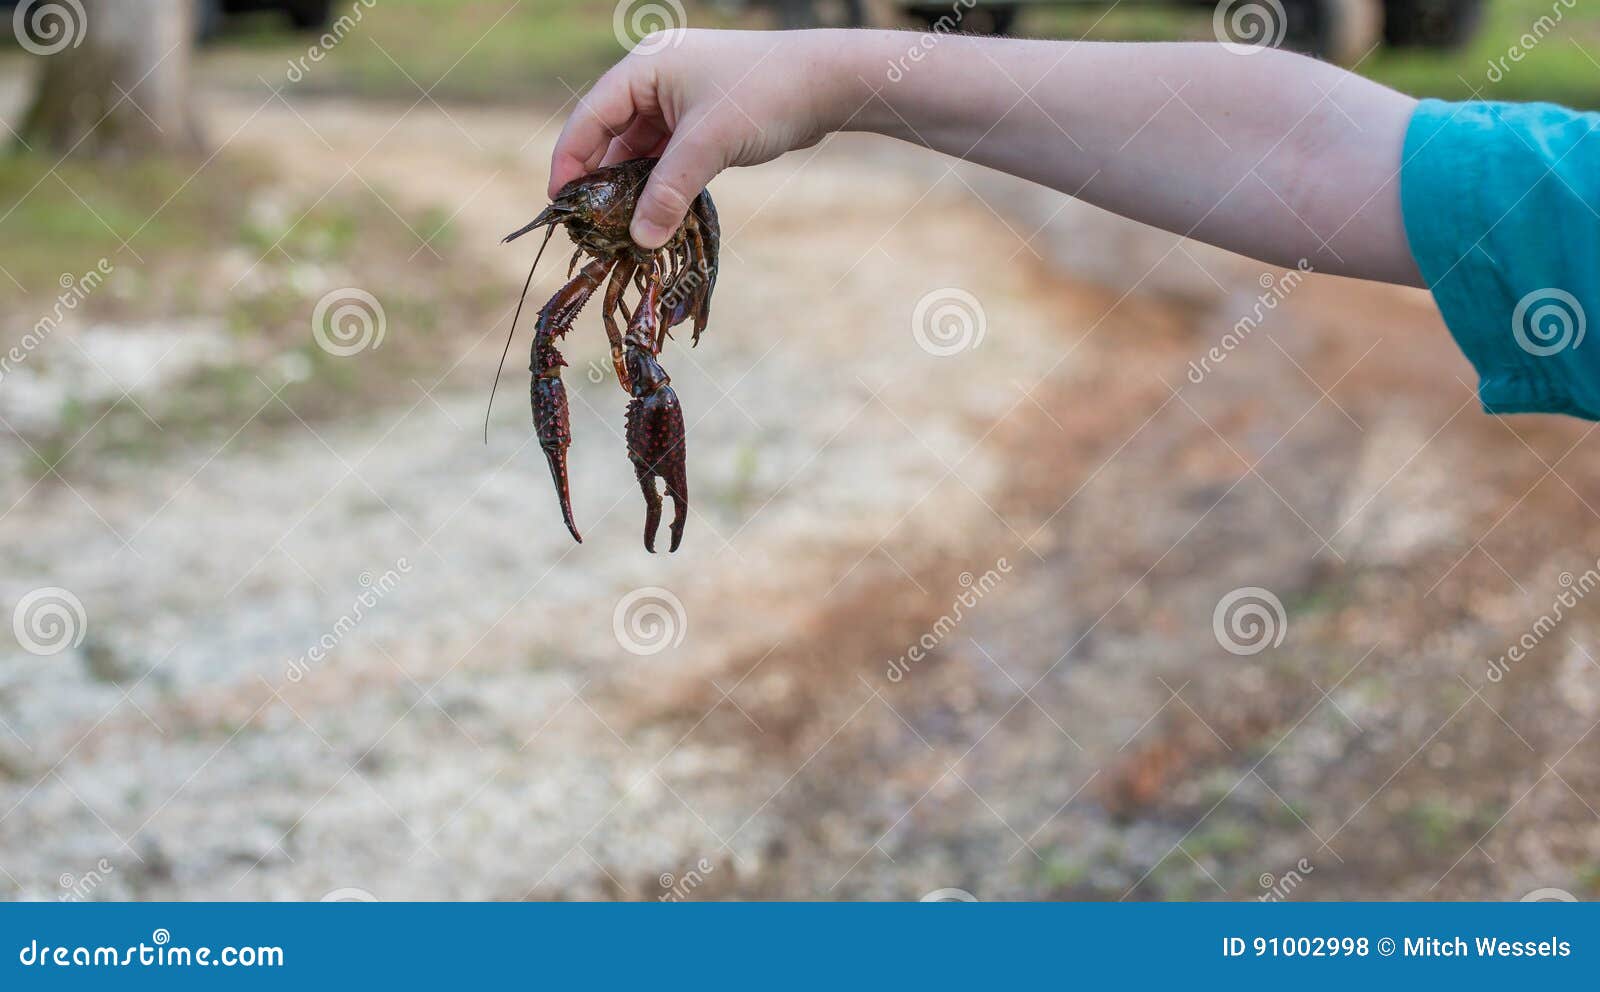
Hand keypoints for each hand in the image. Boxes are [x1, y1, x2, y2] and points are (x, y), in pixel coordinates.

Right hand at [549, 29, 852, 247]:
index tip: (560, 203)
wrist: (828, 83)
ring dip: (633, 188)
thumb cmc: (765, 96)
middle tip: (589, 227)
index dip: (570, 160)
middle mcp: (655, 80)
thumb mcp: (709, 145)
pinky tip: (653, 217)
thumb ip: (669, 192)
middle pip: (611, 134)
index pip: (590, 116)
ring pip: (641, 150)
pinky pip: (667, 156)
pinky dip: (660, 185)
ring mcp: (679, 100)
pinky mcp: (702, 121)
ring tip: (620, 230)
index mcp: (645, 68)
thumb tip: (639, 241)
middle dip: (602, 181)